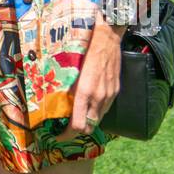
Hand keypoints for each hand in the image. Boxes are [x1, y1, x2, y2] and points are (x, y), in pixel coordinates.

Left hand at [57, 21, 123, 141]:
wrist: (107, 37)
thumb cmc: (85, 49)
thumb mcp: (71, 69)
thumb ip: (68, 87)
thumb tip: (58, 101)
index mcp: (84, 92)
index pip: (77, 125)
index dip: (66, 135)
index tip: (58, 136)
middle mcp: (98, 97)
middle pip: (88, 127)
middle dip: (76, 132)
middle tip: (65, 129)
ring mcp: (109, 94)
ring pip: (98, 119)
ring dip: (87, 122)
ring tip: (76, 118)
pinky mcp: (115, 90)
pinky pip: (105, 109)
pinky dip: (96, 112)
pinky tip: (89, 106)